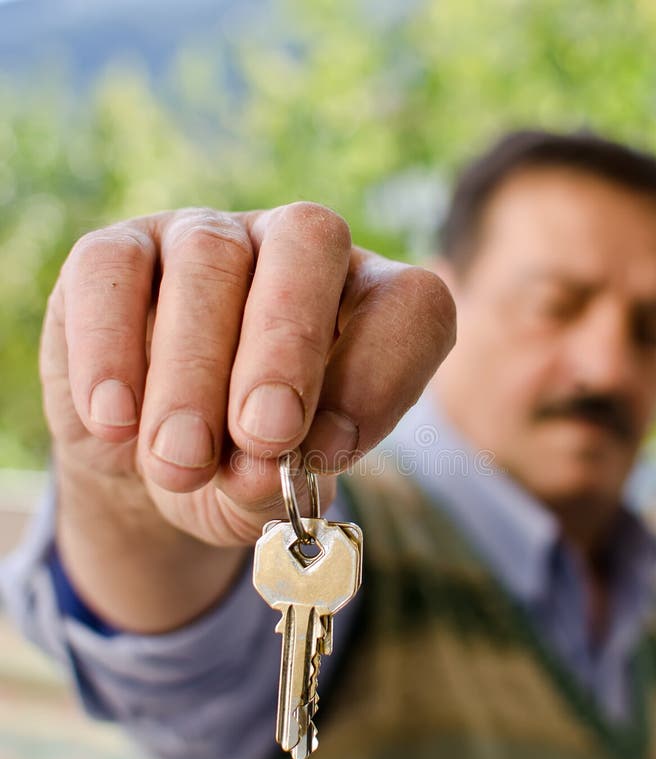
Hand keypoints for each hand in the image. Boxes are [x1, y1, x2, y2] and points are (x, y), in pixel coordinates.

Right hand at [40, 204, 454, 629]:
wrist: (148, 464)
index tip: (334, 452)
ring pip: (208, 258)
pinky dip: (110, 349)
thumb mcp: (271, 489)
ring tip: (180, 463)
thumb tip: (257, 463)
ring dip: (193, 372)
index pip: (411, 303)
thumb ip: (279, 480)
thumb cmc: (235, 467)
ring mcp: (202, 237)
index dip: (383, 374)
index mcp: (362, 302)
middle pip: (309, 241)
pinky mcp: (114, 253)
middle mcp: (290, 251)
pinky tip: (115, 423)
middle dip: (286, 347)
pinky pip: (110, 271)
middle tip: (262, 435)